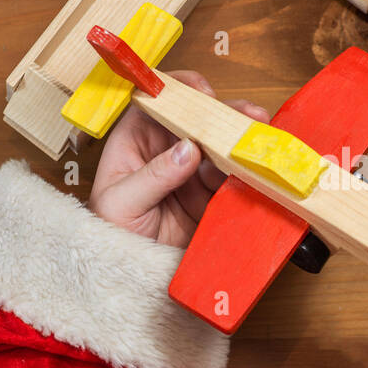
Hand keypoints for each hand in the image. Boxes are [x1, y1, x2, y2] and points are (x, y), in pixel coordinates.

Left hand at [87, 70, 269, 247]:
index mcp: (135, 141)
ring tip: (258, 141)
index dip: (179, 90)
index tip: (202, 93)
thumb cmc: (109, 234)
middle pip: (196, 119)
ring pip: (220, 145)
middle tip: (248, 116)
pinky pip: (233, 177)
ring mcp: (191, 172)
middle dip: (223, 113)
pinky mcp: (211, 195)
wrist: (126, 277)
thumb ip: (154, 175)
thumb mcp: (121, 204)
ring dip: (240, 140)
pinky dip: (247, 172)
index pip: (157, 102)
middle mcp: (166, 150)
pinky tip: (256, 168)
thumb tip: (188, 149)